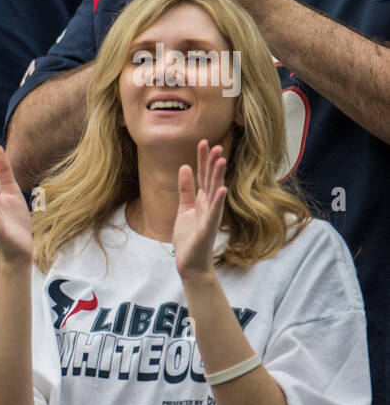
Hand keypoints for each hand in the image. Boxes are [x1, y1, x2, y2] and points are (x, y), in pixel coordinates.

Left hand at [172, 139, 226, 279]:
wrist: (190, 262)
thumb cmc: (189, 237)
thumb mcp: (184, 208)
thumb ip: (185, 189)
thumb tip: (184, 167)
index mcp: (203, 200)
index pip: (203, 175)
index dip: (203, 159)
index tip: (203, 142)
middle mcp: (210, 205)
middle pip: (211, 180)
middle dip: (212, 163)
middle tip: (216, 144)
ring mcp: (210, 216)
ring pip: (215, 192)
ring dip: (218, 176)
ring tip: (221, 160)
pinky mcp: (208, 228)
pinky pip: (214, 213)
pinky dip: (217, 201)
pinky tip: (221, 189)